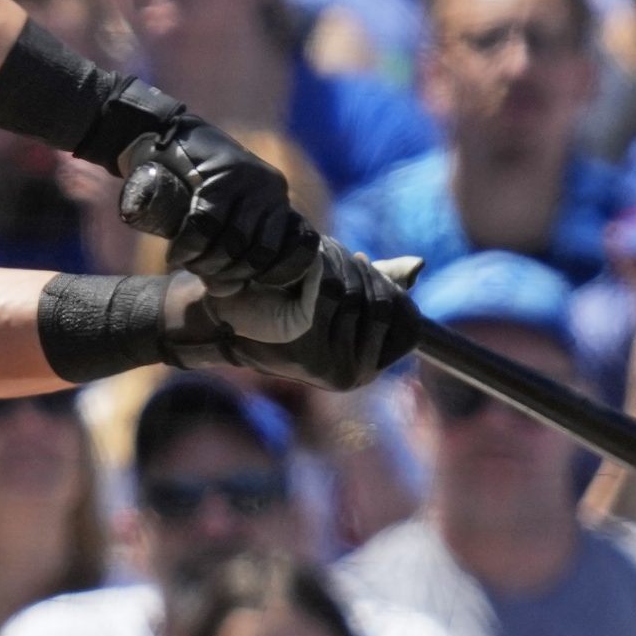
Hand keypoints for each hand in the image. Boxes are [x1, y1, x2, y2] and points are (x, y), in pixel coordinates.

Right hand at [121, 114, 320, 294]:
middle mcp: (272, 190)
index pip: (277, 254)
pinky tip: (176, 254)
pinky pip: (207, 225)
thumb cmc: (188, 187)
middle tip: (198, 272)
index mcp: (277, 202)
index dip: (249, 276)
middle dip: (223, 272)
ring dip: (204, 263)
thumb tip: (229, 292)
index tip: (225, 282)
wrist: (159, 138)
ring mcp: (250, 179)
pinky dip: (189, 247)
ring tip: (185, 262)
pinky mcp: (222, 174)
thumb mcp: (220, 215)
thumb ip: (229, 249)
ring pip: (232, 242)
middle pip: (254, 253)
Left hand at [163, 246, 421, 390]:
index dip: (384, 285)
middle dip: (357, 271)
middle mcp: (351, 375)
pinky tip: (300, 273)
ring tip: (309, 267)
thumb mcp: (332, 294)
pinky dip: (319, 269)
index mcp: (362, 369)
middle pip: (382, 301)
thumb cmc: (272, 303)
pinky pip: (334, 289)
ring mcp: (330, 364)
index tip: (354, 269)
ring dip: (335, 265)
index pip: (406, 319)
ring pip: (355, 291)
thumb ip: (376, 285)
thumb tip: (418, 266)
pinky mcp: (307, 344)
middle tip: (326, 261)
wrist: (216, 314)